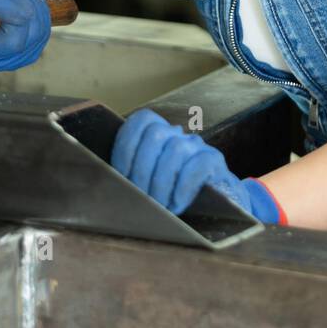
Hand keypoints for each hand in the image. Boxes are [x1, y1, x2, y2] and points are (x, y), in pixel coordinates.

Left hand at [110, 108, 285, 222]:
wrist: (219, 205)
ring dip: (163, 183)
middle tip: (142, 198)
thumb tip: (108, 183)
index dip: (126, 146)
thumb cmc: (174, 195)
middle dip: (143, 170)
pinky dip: (184, 186)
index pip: (141, 121)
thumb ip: (133, 175)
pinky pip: (199, 164)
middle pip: (156, 135)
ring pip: (176, 149)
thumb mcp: (150, 182)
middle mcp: (179, 135)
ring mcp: (199, 146)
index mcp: (160, 135)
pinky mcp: (215, 161)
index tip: (121, 175)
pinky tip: (177, 203)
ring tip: (160, 206)